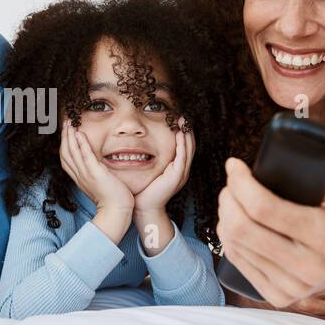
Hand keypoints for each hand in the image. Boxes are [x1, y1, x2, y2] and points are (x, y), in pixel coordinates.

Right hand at [59, 121, 133, 240]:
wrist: (116, 211)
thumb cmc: (112, 199)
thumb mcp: (99, 183)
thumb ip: (95, 173)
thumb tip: (97, 164)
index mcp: (79, 178)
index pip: (66, 159)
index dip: (64, 144)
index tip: (66, 132)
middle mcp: (79, 175)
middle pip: (64, 153)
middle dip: (64, 137)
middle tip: (65, 122)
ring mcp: (85, 174)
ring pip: (71, 152)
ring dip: (69, 136)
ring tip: (69, 123)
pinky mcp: (95, 173)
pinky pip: (84, 155)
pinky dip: (80, 143)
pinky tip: (79, 133)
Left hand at [131, 121, 192, 255]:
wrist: (144, 208)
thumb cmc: (142, 190)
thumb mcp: (147, 170)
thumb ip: (146, 158)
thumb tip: (135, 144)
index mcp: (176, 168)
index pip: (183, 146)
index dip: (182, 132)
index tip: (177, 118)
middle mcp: (181, 170)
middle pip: (189, 145)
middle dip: (187, 130)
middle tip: (183, 115)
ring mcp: (181, 173)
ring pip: (188, 149)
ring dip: (187, 134)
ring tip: (184, 121)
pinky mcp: (177, 176)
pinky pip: (182, 157)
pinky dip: (182, 144)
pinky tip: (179, 133)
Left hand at [216, 154, 324, 316]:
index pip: (265, 209)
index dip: (242, 184)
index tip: (234, 166)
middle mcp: (309, 267)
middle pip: (243, 228)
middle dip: (229, 199)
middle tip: (231, 184)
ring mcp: (291, 286)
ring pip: (236, 245)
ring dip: (225, 217)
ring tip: (231, 200)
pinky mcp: (277, 296)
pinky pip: (238, 261)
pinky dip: (228, 238)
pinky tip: (231, 223)